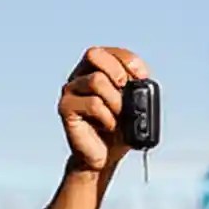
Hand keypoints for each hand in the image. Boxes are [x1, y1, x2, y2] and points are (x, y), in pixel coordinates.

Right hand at [58, 46, 150, 172]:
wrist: (105, 156)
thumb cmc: (120, 129)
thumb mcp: (133, 105)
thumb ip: (136, 88)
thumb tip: (140, 80)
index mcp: (97, 71)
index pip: (111, 52)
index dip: (129, 61)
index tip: (143, 77)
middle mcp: (80, 76)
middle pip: (94, 54)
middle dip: (118, 71)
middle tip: (126, 90)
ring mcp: (70, 91)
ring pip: (97, 81)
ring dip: (117, 101)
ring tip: (118, 117)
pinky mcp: (66, 108)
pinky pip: (93, 104)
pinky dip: (108, 117)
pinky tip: (108, 126)